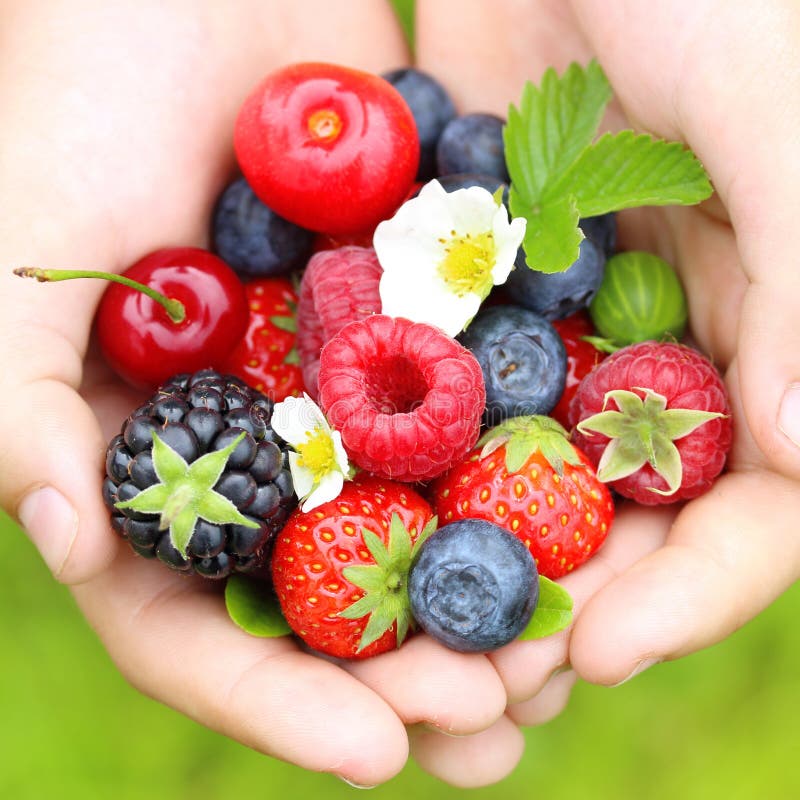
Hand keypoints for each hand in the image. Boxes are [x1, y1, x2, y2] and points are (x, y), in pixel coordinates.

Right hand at [0, 1, 518, 787]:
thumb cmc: (68, 113)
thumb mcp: (20, 273)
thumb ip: (24, 409)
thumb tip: (63, 541)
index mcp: (159, 470)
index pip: (205, 627)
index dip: (282, 698)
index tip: (375, 755)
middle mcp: (258, 450)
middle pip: (331, 602)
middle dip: (407, 674)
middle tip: (494, 725)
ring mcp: (339, 392)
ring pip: (420, 525)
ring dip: (488, 602)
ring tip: (559, 666)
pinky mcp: (411, 326)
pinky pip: (477, 416)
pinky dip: (528, 475)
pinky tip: (592, 529)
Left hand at [416, 0, 799, 707]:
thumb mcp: (774, 105)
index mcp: (770, 335)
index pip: (759, 510)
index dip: (693, 595)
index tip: (600, 651)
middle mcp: (667, 355)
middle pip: (624, 522)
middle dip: (561, 604)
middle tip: (479, 681)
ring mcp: (564, 335)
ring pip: (521, 478)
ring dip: (467, 560)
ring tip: (401, 636)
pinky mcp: (474, 298)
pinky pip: (439, 394)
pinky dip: (400, 456)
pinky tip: (343, 511)